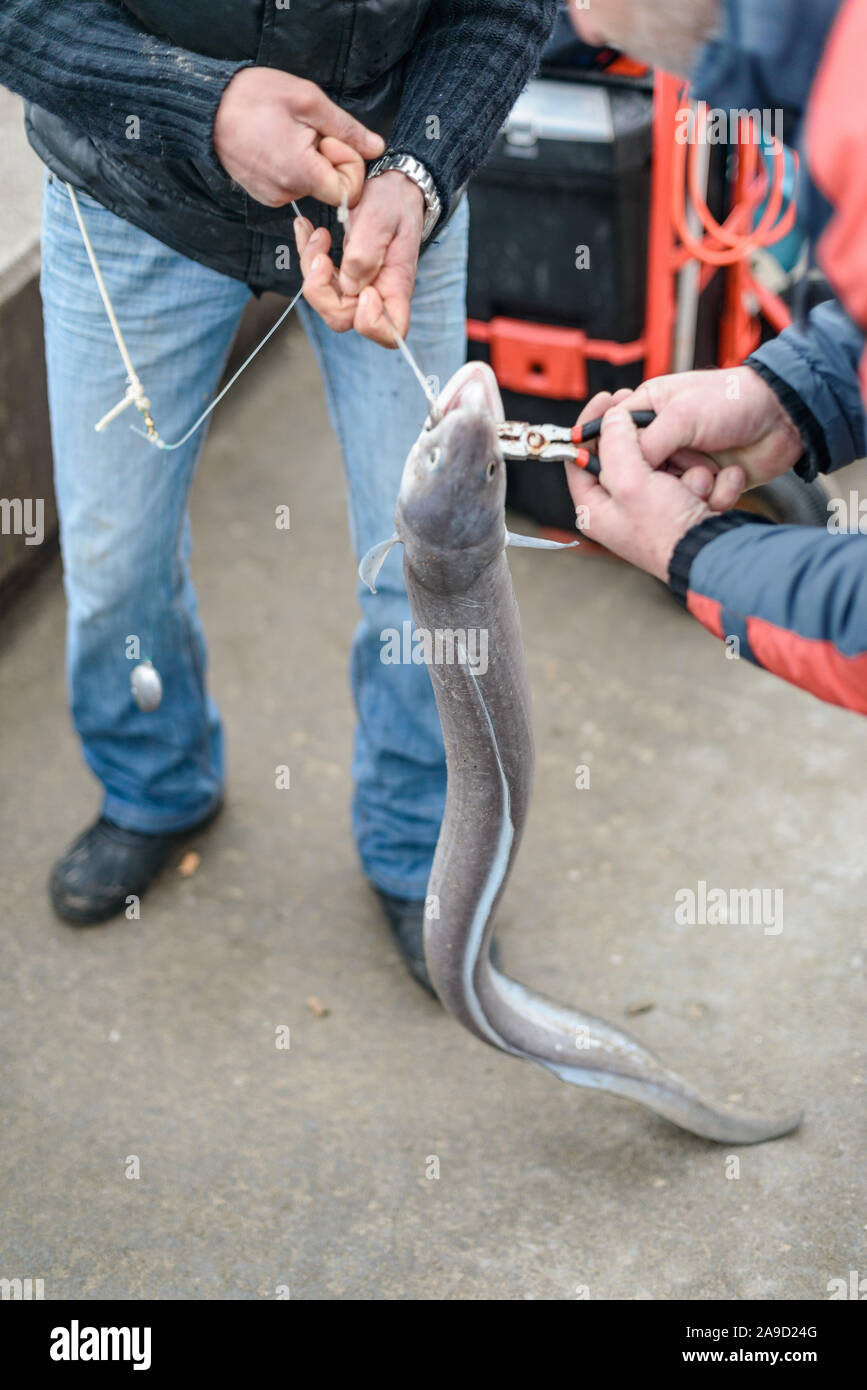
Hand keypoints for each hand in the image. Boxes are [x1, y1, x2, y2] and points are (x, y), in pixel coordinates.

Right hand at [213, 67, 384, 206]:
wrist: (207, 108)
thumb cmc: (254, 98)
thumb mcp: (308, 101)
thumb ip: (346, 128)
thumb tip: (376, 148)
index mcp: (301, 174)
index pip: (349, 191)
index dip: (349, 164)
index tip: (331, 139)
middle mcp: (287, 194)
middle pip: (330, 186)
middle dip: (328, 158)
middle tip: (307, 130)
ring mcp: (274, 197)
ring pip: (312, 184)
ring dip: (310, 159)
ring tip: (286, 134)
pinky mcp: (264, 194)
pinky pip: (293, 184)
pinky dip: (293, 165)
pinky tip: (277, 144)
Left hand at [294, 171, 424, 343]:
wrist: (391, 184)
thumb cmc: (393, 200)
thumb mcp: (381, 217)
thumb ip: (366, 252)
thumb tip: (349, 286)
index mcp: (396, 286)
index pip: (390, 333)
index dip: (370, 323)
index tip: (364, 292)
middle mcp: (376, 294)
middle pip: (343, 319)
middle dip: (322, 291)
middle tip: (322, 256)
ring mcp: (357, 287)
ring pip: (324, 300)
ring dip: (310, 268)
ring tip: (316, 234)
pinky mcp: (341, 275)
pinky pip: (316, 279)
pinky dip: (307, 256)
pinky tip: (307, 229)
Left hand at [566, 405, 713, 581]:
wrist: (717, 555)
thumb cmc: (669, 531)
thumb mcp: (632, 481)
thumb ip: (616, 443)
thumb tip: (612, 418)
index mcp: (596, 508)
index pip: (580, 457)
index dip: (591, 425)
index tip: (609, 398)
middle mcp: (622, 509)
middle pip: (630, 456)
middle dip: (659, 451)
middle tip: (672, 448)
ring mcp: (655, 509)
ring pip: (668, 464)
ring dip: (690, 470)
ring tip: (696, 487)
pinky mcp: (684, 508)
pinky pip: (694, 480)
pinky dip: (708, 484)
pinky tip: (712, 498)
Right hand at [584, 367, 803, 509]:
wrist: (785, 418)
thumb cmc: (733, 402)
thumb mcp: (681, 415)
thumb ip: (644, 443)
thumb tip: (619, 470)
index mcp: (645, 412)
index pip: (604, 435)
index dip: (594, 451)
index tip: (593, 468)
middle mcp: (659, 441)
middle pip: (630, 474)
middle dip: (650, 480)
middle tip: (668, 475)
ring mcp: (682, 464)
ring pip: (662, 493)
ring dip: (685, 489)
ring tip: (704, 474)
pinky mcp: (703, 484)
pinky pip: (693, 502)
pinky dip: (712, 496)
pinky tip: (726, 479)